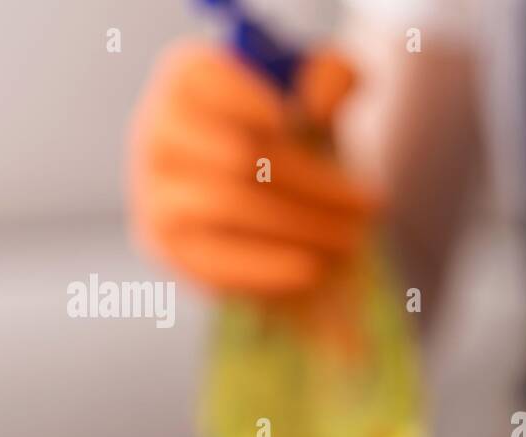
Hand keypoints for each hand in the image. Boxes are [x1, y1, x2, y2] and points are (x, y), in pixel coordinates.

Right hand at [129, 41, 377, 295]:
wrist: (274, 210)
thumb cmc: (298, 140)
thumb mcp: (320, 100)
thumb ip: (331, 77)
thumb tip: (322, 97)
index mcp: (189, 79)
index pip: (203, 77)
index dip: (245, 98)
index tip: (292, 122)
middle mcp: (159, 129)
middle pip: (236, 151)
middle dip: (313, 181)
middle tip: (371, 205)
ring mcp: (155, 188)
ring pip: (230, 204)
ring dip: (302, 225)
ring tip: (354, 239)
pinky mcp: (165, 242)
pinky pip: (215, 258)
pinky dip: (269, 266)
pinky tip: (314, 271)